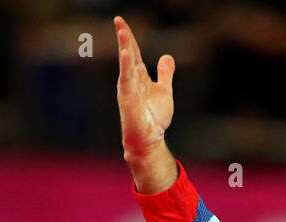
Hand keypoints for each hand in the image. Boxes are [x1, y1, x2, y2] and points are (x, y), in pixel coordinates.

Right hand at [114, 15, 178, 191]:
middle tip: (119, 19)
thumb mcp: (164, 91)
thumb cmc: (154, 117)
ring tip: (123, 31)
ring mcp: (128, 89)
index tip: (121, 21)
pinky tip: (126, 55)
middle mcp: (131, 79)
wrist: (150, 139)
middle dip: (124, 37)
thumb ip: (165, 74)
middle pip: (128, 53)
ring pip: (126, 64)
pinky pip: (126, 80)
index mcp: (139, 76)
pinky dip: (126, 67)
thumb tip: (167, 56)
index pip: (134, 52)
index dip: (129, 37)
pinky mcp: (128, 99)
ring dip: (125, 47)